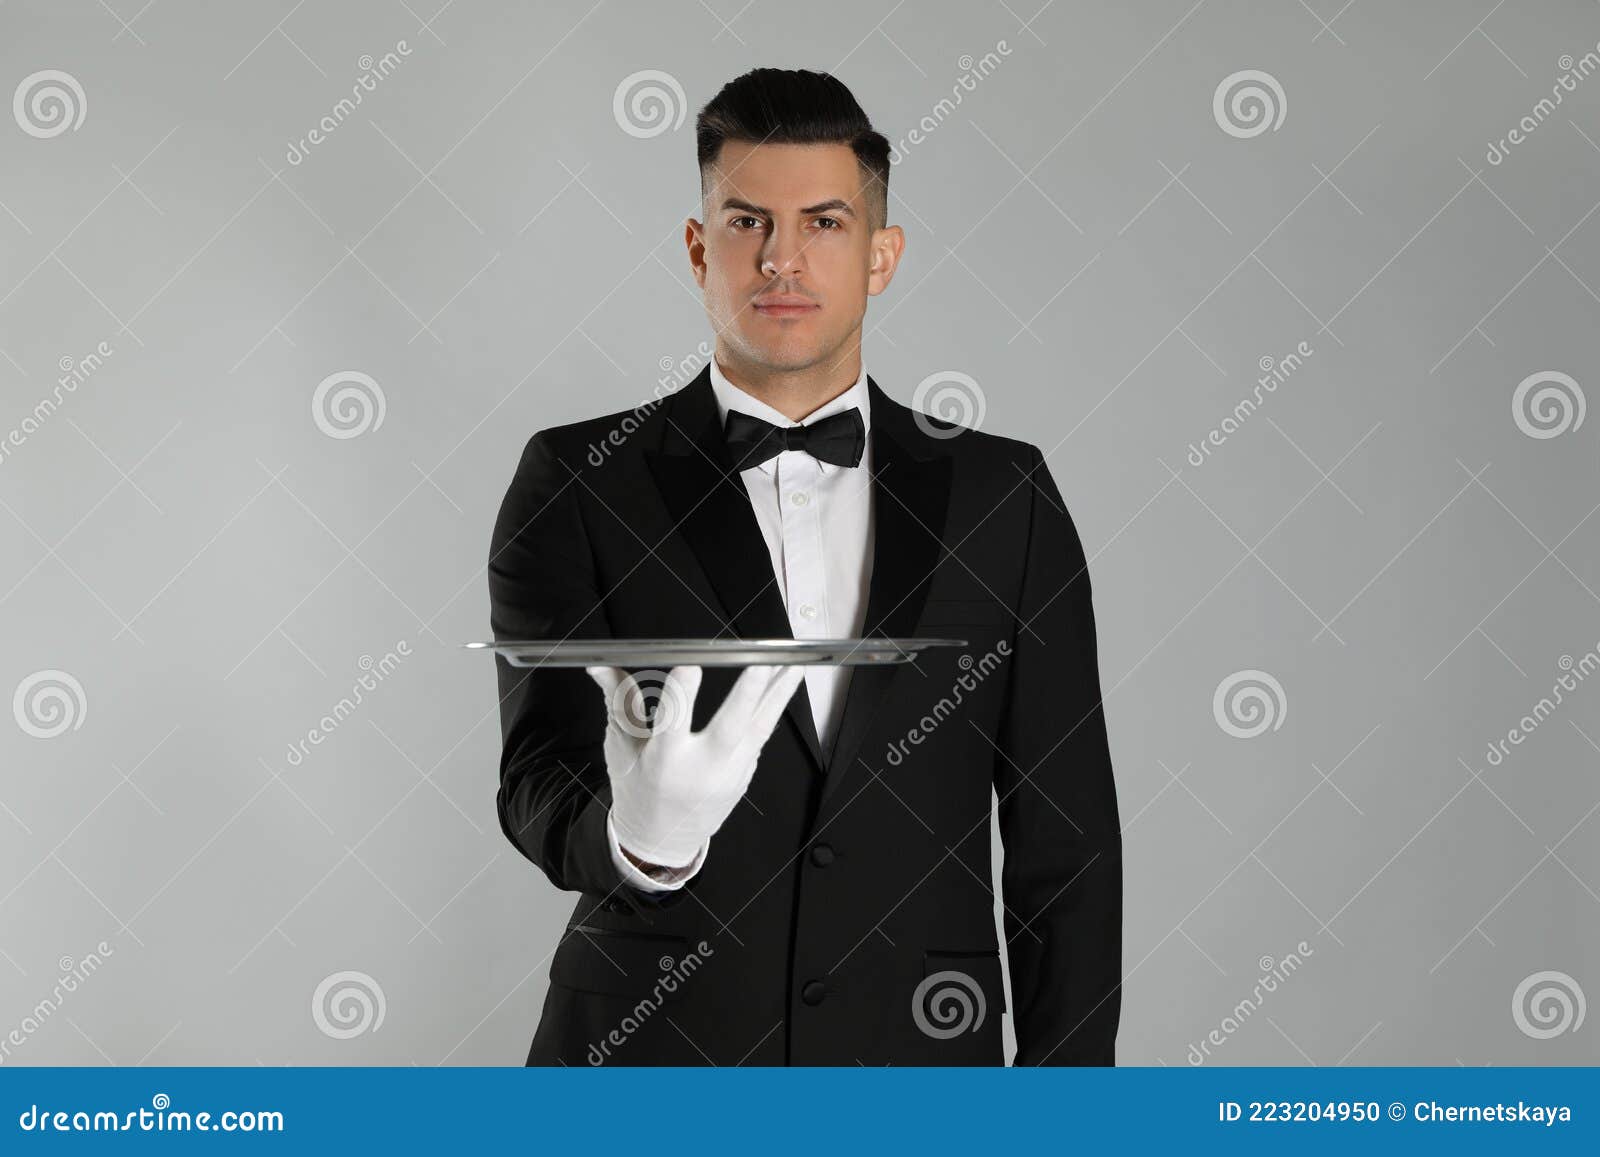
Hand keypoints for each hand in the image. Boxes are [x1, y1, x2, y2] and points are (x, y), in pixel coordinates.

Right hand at [585, 664, 805, 868]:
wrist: (661, 840)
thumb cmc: (637, 788)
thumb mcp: (621, 747)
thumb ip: (618, 701)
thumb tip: (600, 664)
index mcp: (663, 762)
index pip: (672, 723)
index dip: (681, 694)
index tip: (690, 665)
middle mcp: (700, 770)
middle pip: (728, 728)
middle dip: (747, 695)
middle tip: (762, 664)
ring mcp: (729, 775)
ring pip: (757, 728)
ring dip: (778, 693)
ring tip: (792, 662)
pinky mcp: (744, 775)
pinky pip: (760, 735)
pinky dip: (773, 707)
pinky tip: (785, 681)